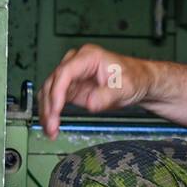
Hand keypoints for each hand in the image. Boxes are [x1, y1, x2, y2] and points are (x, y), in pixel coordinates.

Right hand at [37, 45, 152, 138]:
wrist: (140, 82)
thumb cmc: (135, 78)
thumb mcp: (125, 87)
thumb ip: (107, 95)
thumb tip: (90, 104)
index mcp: (89, 56)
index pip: (65, 72)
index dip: (57, 92)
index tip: (56, 110)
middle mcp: (76, 63)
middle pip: (52, 83)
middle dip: (49, 106)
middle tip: (52, 125)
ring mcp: (72, 76)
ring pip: (49, 92)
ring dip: (47, 112)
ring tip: (51, 130)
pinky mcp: (71, 88)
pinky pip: (54, 100)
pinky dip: (51, 113)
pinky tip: (52, 125)